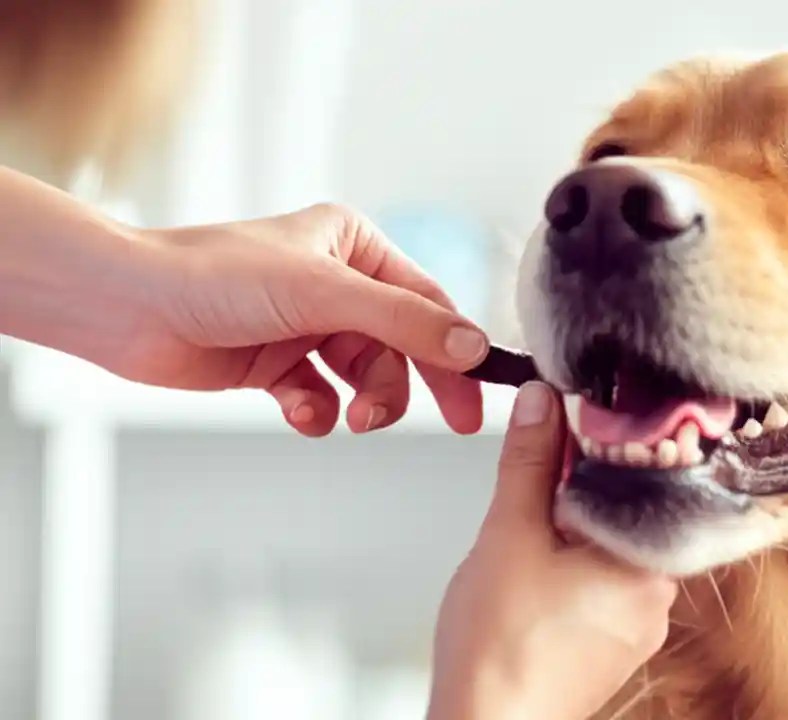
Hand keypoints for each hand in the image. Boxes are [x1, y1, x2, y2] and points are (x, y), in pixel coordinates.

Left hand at [123, 203, 486, 433]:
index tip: (478, 396)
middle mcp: (336, 283)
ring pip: (365, 377)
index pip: (427, 302)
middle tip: (447, 423)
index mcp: (355, 246)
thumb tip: (473, 346)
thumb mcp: (325, 293)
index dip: (456, 349)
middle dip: (408, 384)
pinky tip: (299, 412)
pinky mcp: (277, 364)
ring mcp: (306, 326)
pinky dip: (318, 412)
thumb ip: (405, 322)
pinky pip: (322, 398)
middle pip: (402, 346)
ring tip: (351, 419)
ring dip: (365, 403)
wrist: (127, 307)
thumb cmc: (214, 276)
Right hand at [429, 382, 675, 719]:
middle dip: (575, 491)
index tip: (565, 420)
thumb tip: (543, 403)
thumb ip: (530, 461)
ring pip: (607, 549)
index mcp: (649, 559)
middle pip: (623, 511)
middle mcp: (658, 593)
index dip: (597, 441)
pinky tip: (533, 580)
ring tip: (525, 543)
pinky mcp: (615, 647)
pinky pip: (600, 588)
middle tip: (531, 487)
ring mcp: (639, 625)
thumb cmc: (500, 648)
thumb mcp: (510, 532)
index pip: (637, 473)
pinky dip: (570, 572)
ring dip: (569, 533)